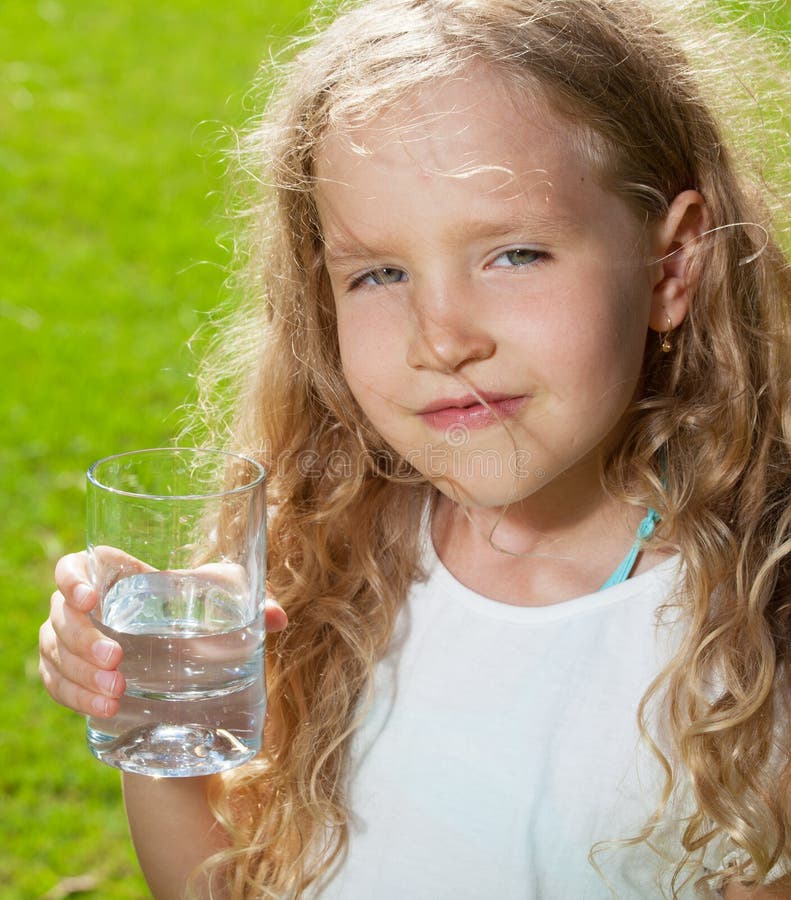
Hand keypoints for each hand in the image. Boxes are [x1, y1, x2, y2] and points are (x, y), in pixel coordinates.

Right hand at [39, 551, 287, 717]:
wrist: (187, 682)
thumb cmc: (204, 626)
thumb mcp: (228, 609)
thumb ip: (252, 605)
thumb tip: (279, 619)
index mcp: (118, 578)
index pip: (75, 567)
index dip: (71, 578)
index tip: (90, 598)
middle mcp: (88, 608)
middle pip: (60, 614)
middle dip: (82, 638)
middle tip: (117, 660)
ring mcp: (73, 644)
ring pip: (53, 651)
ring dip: (78, 671)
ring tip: (115, 691)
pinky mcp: (71, 678)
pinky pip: (55, 684)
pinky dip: (74, 695)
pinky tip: (102, 707)